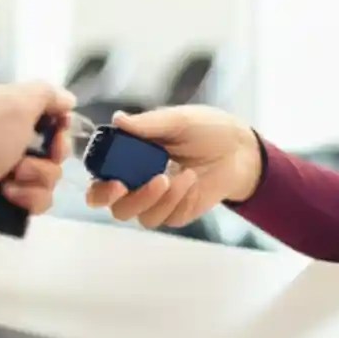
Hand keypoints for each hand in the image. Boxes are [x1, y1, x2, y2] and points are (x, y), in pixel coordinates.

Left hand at [0, 82, 75, 239]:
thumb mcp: (12, 105)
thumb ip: (45, 94)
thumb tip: (68, 99)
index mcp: (6, 111)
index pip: (48, 111)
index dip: (60, 119)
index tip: (60, 125)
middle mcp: (10, 139)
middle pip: (57, 145)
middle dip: (54, 152)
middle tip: (44, 154)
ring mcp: (11, 172)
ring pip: (52, 174)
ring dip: (36, 176)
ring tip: (11, 179)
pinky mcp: (13, 201)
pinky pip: (41, 199)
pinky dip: (27, 198)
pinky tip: (7, 196)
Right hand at [85, 106, 261, 229]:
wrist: (240, 150)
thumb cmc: (206, 129)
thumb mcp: (179, 121)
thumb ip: (148, 124)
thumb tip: (118, 120)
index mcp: (128, 156)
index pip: (99, 177)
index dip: (98, 185)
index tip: (115, 181)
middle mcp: (136, 181)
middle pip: (112, 204)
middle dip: (126, 199)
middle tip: (145, 184)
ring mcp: (155, 199)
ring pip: (137, 215)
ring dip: (157, 197)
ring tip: (183, 174)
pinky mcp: (175, 213)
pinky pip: (165, 217)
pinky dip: (177, 200)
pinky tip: (191, 181)